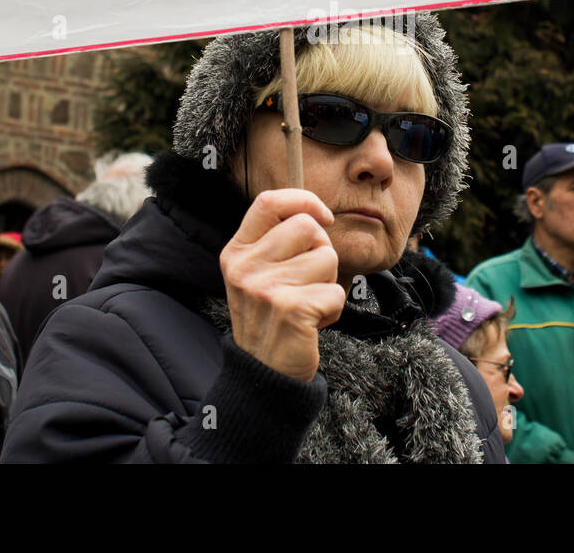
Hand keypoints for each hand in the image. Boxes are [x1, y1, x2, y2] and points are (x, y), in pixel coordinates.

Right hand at [220, 189, 346, 382]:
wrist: (263, 373)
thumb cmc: (271, 317)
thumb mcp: (257, 274)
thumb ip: (276, 241)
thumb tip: (314, 211)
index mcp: (237, 252)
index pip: (269, 201)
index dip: (303, 200)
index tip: (323, 217)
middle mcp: (245, 267)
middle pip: (307, 226)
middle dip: (322, 249)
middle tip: (311, 279)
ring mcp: (265, 288)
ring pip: (327, 257)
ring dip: (329, 282)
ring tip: (308, 303)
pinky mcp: (291, 309)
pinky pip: (336, 292)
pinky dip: (334, 309)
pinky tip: (313, 323)